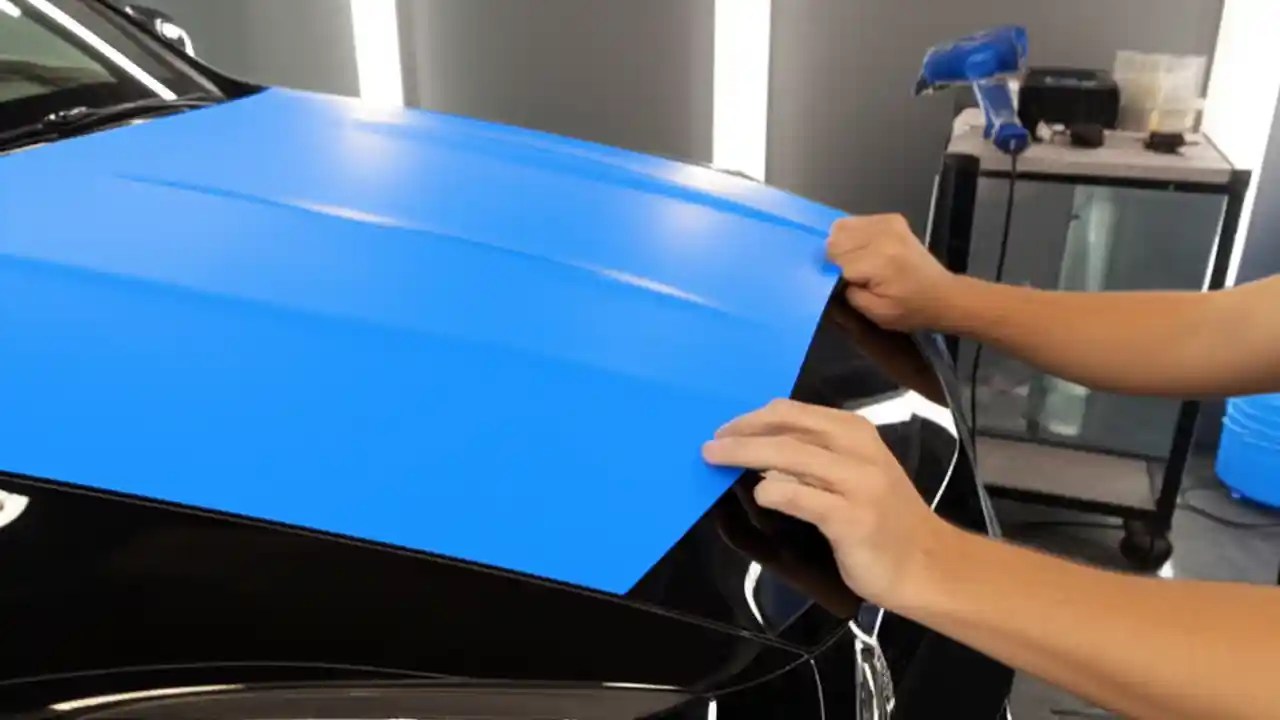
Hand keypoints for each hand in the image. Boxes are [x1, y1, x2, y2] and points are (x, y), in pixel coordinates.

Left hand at [703, 399, 952, 609]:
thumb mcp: (852, 472)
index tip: (726, 430)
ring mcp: (856, 482)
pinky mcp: (851, 517)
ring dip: (745, 455)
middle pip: (786, 429)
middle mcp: (857, 449)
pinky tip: (760, 495)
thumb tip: (760, 451)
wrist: (927, 563)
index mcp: (855, 431)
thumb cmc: (884, 519)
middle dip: (741, 434)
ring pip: (788, 456)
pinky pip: (800, 497)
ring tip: (716, 461)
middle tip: (710, 445)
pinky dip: (774, 492)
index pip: (793, 412)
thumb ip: (814, 457)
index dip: (753, 419)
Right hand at [827, 214, 960, 331]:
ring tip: (858, 260)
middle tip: (851, 274)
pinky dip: (853, 235)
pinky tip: (865, 249)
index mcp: (879, 261)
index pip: (835, 260)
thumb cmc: (910, 309)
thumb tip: (833, 275)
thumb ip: (849, 293)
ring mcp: (887, 223)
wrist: (942, 294)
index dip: (835, 275)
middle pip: (835, 239)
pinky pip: (855, 221)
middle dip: (836, 257)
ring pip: (841, 227)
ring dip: (843, 244)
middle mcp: (882, 235)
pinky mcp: (891, 218)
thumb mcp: (875, 313)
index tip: (846, 285)